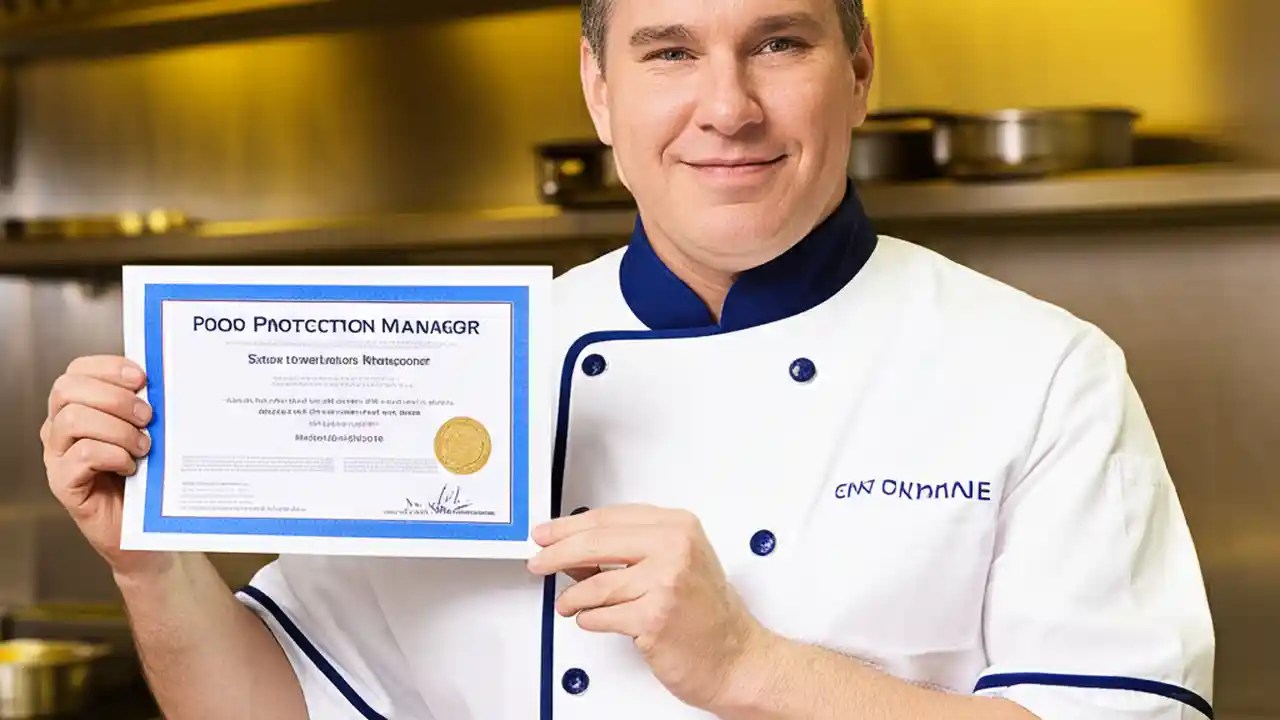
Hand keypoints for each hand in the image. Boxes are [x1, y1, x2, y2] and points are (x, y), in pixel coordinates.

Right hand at [40, 355, 173, 580]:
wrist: (147, 530)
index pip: (78, 370)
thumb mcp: (152, 434)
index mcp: (81, 406)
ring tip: (144, 447)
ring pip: (73, 420)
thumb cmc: (150, 477)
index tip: (142, 377)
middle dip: (115, 397)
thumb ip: (149, 408)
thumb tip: (165, 382)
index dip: (108, 367)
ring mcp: (58, 455)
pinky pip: (81, 456)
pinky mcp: (62, 483)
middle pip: (68, 389)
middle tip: (148, 416)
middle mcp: (61, 428)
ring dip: (117, 429)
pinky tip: (132, 467)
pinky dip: (113, 456)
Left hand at [528, 505, 766, 709]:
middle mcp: (675, 548)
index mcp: (679, 527)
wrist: (735, 658)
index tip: (548, 533)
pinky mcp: (654, 616)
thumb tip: (575, 552)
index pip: (609, 517)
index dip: (569, 526)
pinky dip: (589, 619)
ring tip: (568, 604)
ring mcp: (666, 581)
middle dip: (557, 553)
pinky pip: (601, 615)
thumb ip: (629, 552)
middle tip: (538, 560)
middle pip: (596, 542)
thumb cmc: (707, 615)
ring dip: (573, 597)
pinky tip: (591, 619)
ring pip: (596, 583)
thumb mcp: (676, 565)